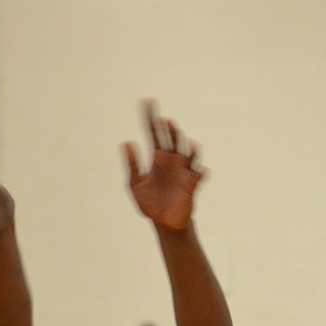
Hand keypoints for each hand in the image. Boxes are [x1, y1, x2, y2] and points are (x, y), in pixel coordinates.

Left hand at [123, 100, 205, 230]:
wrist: (164, 223)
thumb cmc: (150, 204)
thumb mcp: (136, 185)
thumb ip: (132, 165)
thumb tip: (125, 142)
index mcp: (157, 159)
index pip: (153, 133)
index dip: (150, 118)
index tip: (147, 102)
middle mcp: (172, 161)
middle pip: (172, 138)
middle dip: (169, 128)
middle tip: (164, 121)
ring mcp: (183, 171)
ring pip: (187, 151)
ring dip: (185, 145)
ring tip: (183, 142)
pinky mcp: (191, 185)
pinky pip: (198, 175)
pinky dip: (201, 172)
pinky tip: (200, 171)